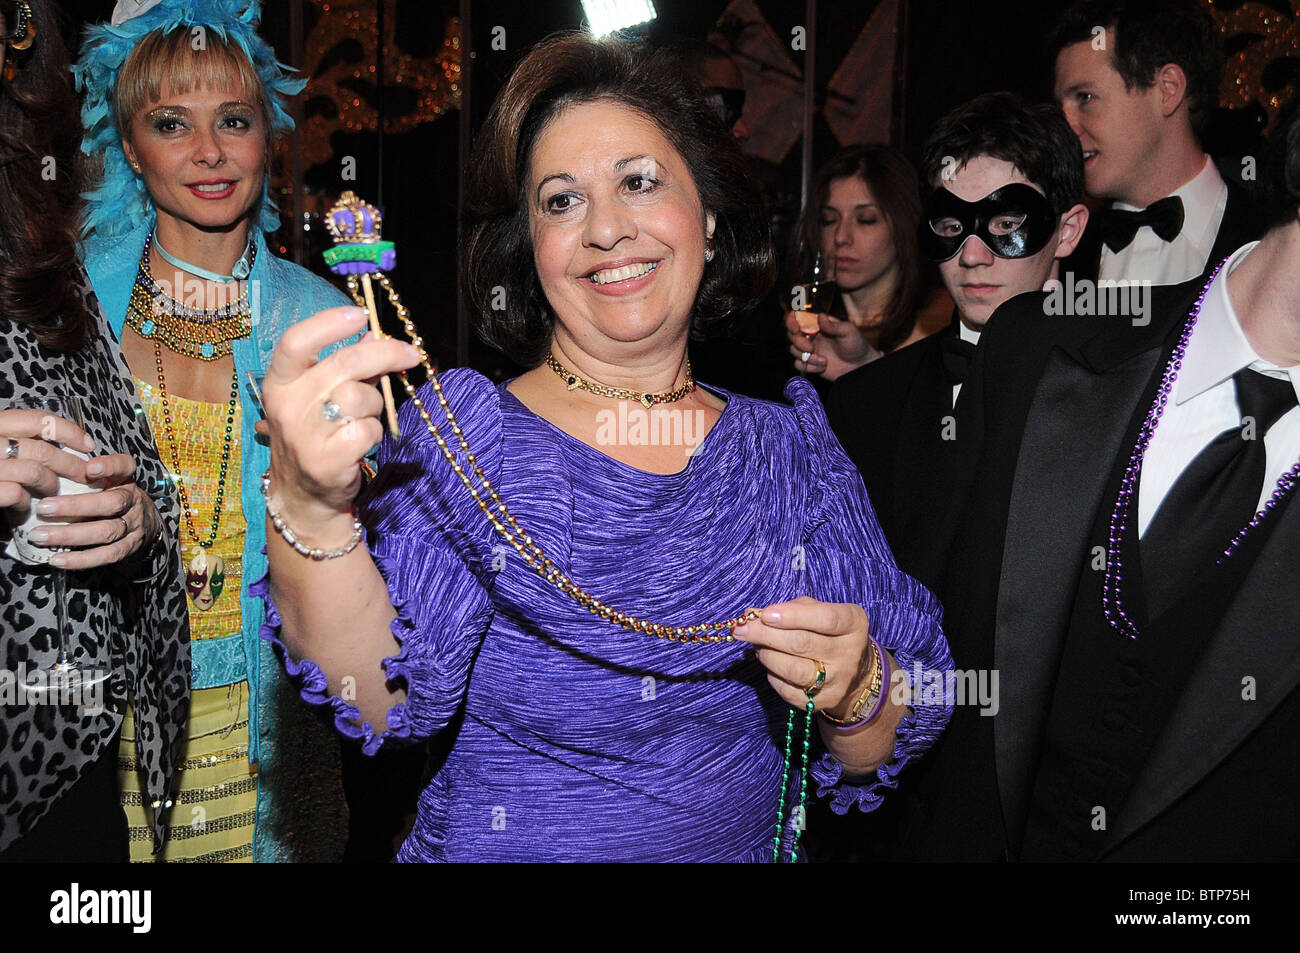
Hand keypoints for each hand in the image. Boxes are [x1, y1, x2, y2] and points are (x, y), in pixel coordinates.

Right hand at [1, 408, 98, 526]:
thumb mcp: (0, 448)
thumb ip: (19, 444)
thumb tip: (67, 448)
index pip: (35, 419)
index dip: (68, 430)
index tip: (88, 445)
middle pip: (41, 449)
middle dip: (71, 465)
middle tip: (84, 477)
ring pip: (33, 471)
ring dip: (50, 486)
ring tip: (51, 495)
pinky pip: (16, 494)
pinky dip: (26, 505)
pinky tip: (24, 510)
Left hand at [26, 453, 161, 569]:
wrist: (144, 522)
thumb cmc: (110, 495)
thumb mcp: (105, 478)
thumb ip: (82, 471)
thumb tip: (45, 468)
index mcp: (125, 480)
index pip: (124, 467)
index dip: (110, 467)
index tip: (89, 469)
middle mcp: (133, 502)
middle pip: (111, 503)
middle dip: (75, 507)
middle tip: (43, 508)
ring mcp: (133, 526)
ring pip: (106, 532)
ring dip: (70, 535)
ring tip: (40, 536)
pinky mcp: (129, 548)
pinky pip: (106, 555)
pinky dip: (81, 559)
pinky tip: (57, 560)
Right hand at [262, 306, 420, 530]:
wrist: (303, 495)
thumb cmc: (317, 435)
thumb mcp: (320, 396)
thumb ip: (347, 365)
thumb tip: (376, 335)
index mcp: (279, 383)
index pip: (296, 341)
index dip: (329, 323)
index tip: (362, 315)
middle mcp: (286, 406)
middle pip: (344, 364)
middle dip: (385, 354)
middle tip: (410, 354)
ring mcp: (304, 435)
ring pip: (360, 397)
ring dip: (374, 404)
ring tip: (362, 418)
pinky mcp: (325, 461)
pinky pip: (368, 429)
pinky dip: (374, 432)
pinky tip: (360, 442)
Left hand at [733, 596, 874, 714]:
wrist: (852, 670)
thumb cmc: (826, 632)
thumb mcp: (817, 611)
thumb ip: (788, 609)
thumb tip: (751, 614)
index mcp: (853, 624)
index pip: (825, 619)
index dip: (792, 616)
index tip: (764, 614)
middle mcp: (849, 653)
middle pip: (802, 644)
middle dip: (766, 635)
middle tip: (742, 629)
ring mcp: (838, 681)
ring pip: (794, 670)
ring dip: (767, 656)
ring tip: (757, 647)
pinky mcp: (823, 701)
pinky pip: (788, 690)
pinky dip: (772, 675)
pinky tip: (770, 664)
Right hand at [783, 310, 880, 380]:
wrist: (859, 365)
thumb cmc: (856, 344)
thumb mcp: (848, 331)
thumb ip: (833, 325)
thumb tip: (820, 316)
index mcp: (817, 324)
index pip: (797, 318)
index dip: (791, 321)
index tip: (796, 328)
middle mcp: (811, 335)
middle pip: (791, 335)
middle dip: (798, 342)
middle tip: (811, 347)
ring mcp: (809, 350)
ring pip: (793, 350)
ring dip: (807, 357)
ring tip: (824, 360)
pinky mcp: (810, 363)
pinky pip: (799, 365)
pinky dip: (810, 367)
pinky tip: (823, 366)